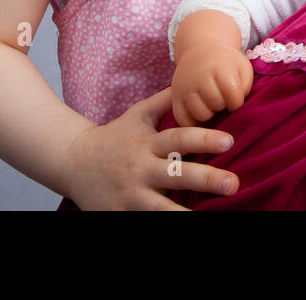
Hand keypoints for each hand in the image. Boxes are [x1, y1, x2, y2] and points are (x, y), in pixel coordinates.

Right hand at [61, 87, 238, 209]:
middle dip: (206, 179)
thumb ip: (165, 101)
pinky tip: (185, 226)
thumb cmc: (114, 137)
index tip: (230, 141)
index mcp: (148, 144)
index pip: (179, 139)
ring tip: (213, 218)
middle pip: (177, 174)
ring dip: (185, 213)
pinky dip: (162, 222)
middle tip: (233, 184)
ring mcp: (131, 195)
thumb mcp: (138, 115)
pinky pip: (144, 219)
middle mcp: (141, 169)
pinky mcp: (120, 213)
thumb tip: (192, 80)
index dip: (204, 139)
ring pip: (161, 206)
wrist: (72, 161)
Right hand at [171, 42, 253, 126]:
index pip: (233, 96)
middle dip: (223, 105)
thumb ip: (245, 87)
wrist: (200, 52)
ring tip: (211, 103)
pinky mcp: (175, 98)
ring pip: (201, 115)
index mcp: (219, 66)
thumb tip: (237, 109)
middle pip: (217, 105)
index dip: (237, 101)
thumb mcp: (242, 67)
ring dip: (209, 113)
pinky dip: (194, 121)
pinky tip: (200, 110)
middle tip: (222, 97)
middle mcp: (198, 76)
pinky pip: (184, 121)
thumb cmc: (226, 63)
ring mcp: (184, 88)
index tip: (235, 96)